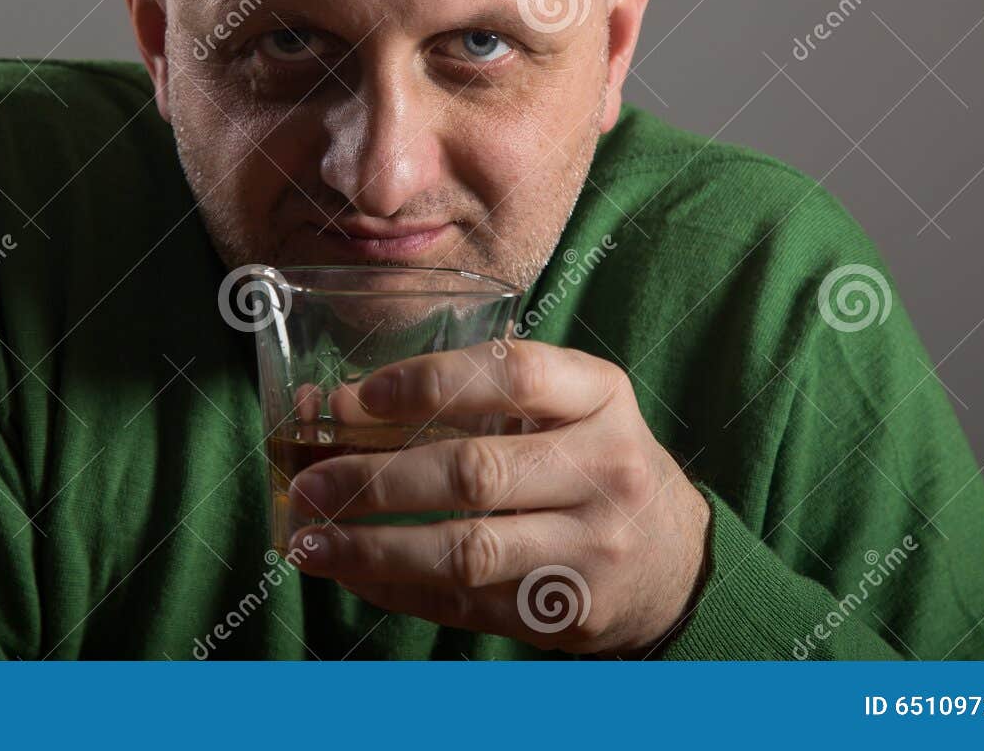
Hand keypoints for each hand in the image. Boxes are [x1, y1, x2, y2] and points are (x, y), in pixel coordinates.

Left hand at [284, 339, 711, 654]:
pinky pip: (466, 602)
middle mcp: (607, 468)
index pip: (513, 374)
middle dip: (375, 479)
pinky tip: (351, 572)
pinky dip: (397, 587)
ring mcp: (594, 546)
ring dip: (372, 548)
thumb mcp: (566, 410)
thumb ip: (473, 398)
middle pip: (475, 472)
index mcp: (601, 396)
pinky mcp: (570, 610)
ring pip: (465, 550)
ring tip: (308, 540)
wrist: (675, 562)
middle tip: (308, 482)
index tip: (357, 398)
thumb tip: (339, 407)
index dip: (428, 382)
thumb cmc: (592, 465)